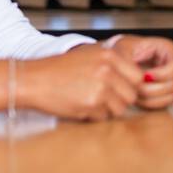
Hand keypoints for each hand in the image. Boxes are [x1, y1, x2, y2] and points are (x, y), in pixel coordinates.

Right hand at [20, 44, 143, 120]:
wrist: (33, 79)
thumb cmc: (59, 69)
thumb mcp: (89, 56)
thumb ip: (114, 65)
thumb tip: (138, 80)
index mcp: (110, 55)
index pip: (138, 77)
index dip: (129, 86)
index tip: (120, 90)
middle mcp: (108, 69)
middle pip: (131, 95)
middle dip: (120, 100)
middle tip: (102, 99)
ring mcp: (101, 87)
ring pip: (120, 109)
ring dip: (108, 110)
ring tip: (89, 101)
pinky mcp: (91, 104)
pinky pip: (104, 117)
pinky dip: (94, 116)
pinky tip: (80, 106)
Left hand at [104, 34, 172, 109]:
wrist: (117, 57)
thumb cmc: (122, 49)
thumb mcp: (122, 49)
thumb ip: (129, 61)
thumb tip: (141, 78)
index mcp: (168, 49)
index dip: (163, 74)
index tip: (145, 76)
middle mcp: (172, 65)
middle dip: (151, 89)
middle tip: (135, 86)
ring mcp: (170, 80)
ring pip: (169, 97)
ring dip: (149, 98)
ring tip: (133, 91)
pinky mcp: (165, 92)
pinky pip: (163, 104)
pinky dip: (149, 103)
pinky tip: (136, 96)